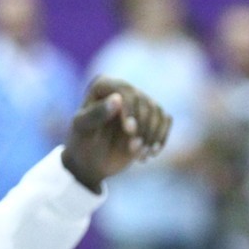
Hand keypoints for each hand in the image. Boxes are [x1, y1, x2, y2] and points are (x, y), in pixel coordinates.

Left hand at [60, 77, 170, 192]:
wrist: (91, 163)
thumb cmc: (82, 143)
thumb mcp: (83, 130)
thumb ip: (96, 114)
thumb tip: (117, 98)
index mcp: (104, 86)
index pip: (126, 90)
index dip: (131, 109)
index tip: (129, 130)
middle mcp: (124, 90)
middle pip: (145, 102)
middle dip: (142, 127)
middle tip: (133, 149)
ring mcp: (139, 104)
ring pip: (157, 112)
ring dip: (152, 135)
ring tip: (141, 155)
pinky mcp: (150, 117)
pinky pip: (165, 121)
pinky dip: (161, 137)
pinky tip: (151, 154)